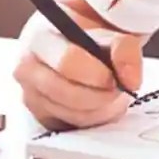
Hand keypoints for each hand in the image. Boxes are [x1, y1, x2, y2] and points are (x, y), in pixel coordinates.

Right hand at [13, 7, 143, 130]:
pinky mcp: (40, 116)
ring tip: (113, 94)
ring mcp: (31, 95)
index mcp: (40, 37)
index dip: (96, 74)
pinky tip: (101, 104)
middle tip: (119, 89)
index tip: (114, 77)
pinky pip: (71, 127)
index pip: (67, 61)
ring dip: (101, 109)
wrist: (81, 42)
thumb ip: (125, 49)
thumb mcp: (111, 31)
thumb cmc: (91, 35)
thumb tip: (130, 80)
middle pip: (66, 93)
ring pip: (72, 114)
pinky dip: (94, 119)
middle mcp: (27, 68)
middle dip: (100, 96)